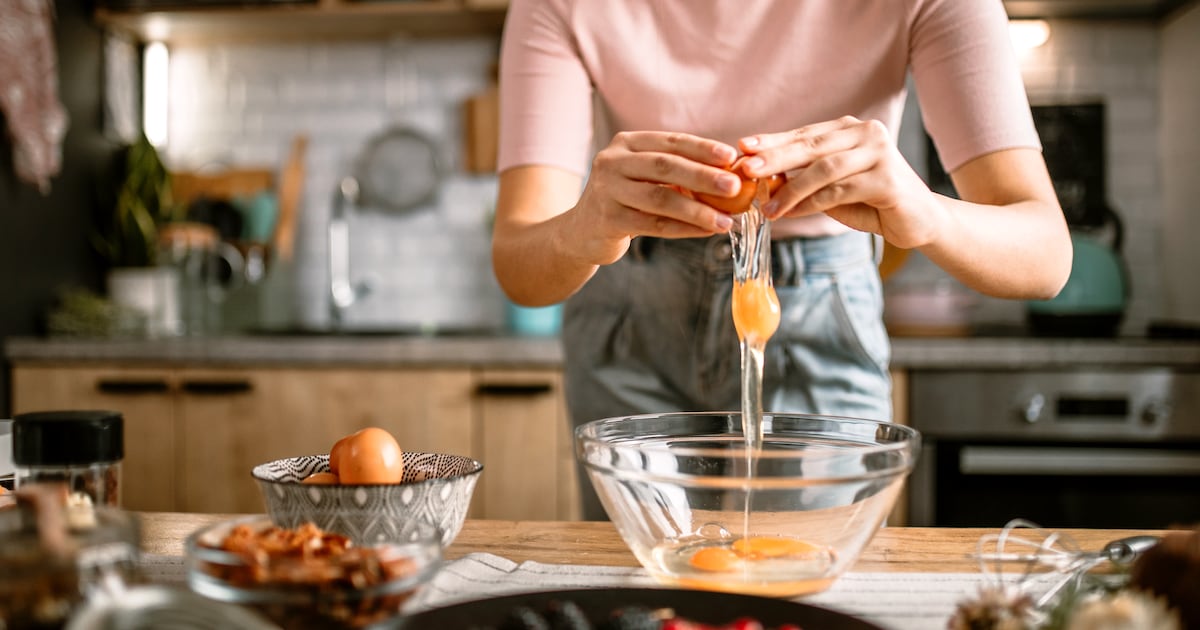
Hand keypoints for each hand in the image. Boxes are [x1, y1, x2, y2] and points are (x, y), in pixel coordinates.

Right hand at [564, 131, 742, 264]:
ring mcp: (607, 191)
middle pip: (665, 167)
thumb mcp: (644, 176)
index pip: (670, 142)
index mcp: (626, 143)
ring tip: (725, 220)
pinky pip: (653, 225)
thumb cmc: (625, 199)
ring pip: (660, 199)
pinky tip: (705, 231)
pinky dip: (683, 229)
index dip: (702, 148)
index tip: (731, 157)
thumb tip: (729, 174)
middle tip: (734, 187)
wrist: (582, 231)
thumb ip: (676, 172)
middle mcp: (612, 162)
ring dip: (697, 210)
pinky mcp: (608, 220)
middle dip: (703, 177)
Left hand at [737, 116, 942, 248]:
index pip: (805, 134)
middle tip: (746, 169)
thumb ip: (803, 178)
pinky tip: (790, 212)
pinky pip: (839, 191)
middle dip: (775, 158)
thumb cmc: (870, 202)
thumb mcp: (831, 187)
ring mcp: (880, 153)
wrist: (918, 221)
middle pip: (811, 145)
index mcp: (851, 129)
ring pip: (824, 169)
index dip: (773, 141)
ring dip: (790, 189)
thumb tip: (760, 179)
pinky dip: (810, 203)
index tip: (742, 148)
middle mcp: (867, 133)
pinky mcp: (887, 179)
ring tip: (766, 207)